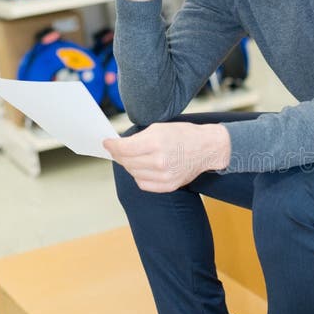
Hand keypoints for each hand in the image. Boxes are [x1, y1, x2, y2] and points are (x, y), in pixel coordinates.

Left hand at [104, 122, 230, 191]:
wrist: (208, 148)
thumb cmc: (183, 134)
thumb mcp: (159, 128)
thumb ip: (138, 138)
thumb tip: (118, 146)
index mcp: (156, 142)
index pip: (123, 148)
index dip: (111, 146)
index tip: (106, 143)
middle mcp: (159, 161)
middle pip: (126, 162)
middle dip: (119, 155)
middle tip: (118, 149)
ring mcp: (164, 176)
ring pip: (133, 173)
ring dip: (130, 165)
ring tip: (134, 157)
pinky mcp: (169, 185)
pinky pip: (143, 184)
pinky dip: (139, 176)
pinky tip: (144, 168)